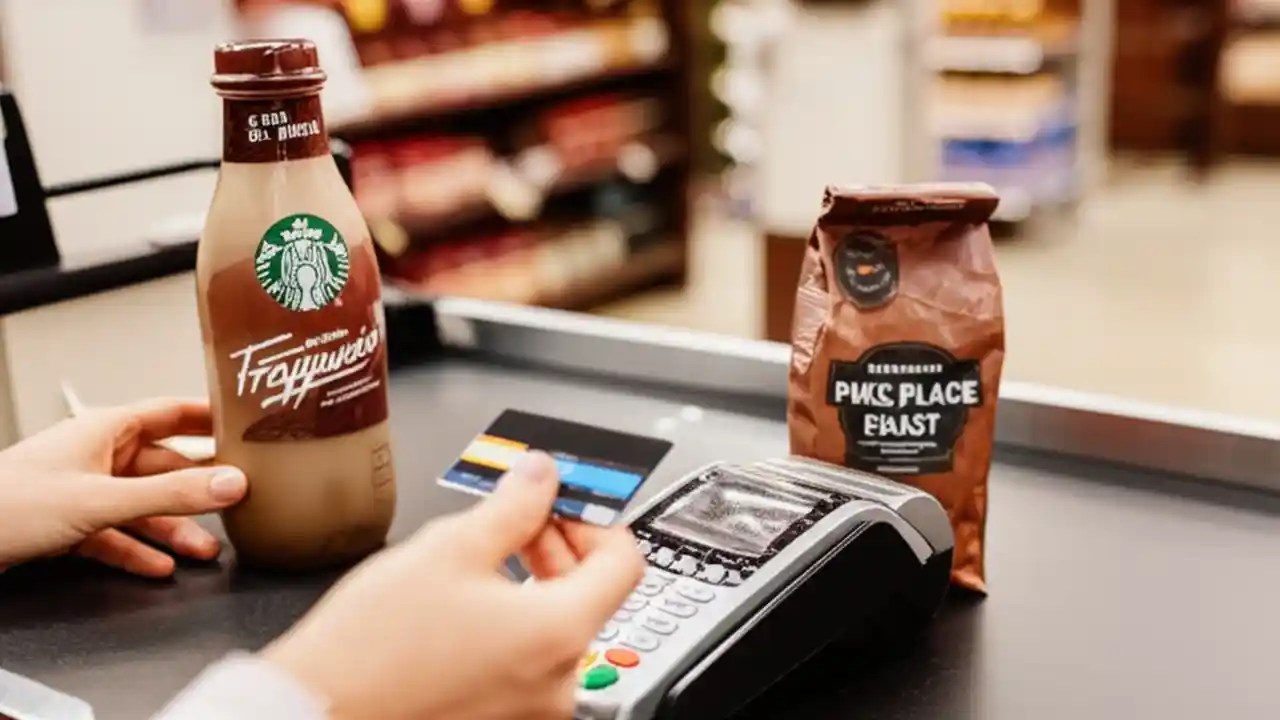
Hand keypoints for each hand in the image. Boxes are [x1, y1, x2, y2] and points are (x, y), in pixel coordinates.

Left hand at [0, 397, 246, 576]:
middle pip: (163, 467)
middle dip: (199, 489)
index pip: (172, 412)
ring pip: (142, 505)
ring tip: (206, 548)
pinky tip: (158, 565)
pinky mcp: (67, 523)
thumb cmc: (7, 504)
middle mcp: (97, 455)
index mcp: (106, 430)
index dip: (210, 417)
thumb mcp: (102, 500)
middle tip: (239, 500)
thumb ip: (170, 496)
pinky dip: (137, 549)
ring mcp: (82, 489)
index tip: (246, 424)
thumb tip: (230, 484)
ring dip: (173, 528)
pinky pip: (115, 533)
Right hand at [264, 452, 644, 719]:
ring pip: (555, 628)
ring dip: (532, 583)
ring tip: (480, 558)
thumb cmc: (372, 645)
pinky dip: (511, 625)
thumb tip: (543, 476)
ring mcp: (530, 708)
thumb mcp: (449, 547)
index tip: (566, 502)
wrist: (315, 710)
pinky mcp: (502, 718)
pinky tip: (467, 604)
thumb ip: (514, 504)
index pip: (624, 562)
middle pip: (591, 595)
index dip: (598, 520)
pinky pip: (527, 661)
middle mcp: (558, 681)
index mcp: (559, 632)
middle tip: (518, 518)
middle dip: (559, 546)